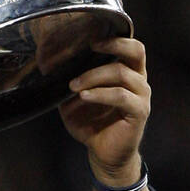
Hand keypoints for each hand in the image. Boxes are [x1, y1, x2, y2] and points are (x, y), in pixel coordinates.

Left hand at [58, 36, 150, 184]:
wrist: (103, 153)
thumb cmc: (91, 123)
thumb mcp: (75, 99)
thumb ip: (70, 81)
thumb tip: (48, 63)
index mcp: (128, 73)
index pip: (131, 46)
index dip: (115, 38)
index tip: (91, 37)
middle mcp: (139, 81)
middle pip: (136, 51)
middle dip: (113, 45)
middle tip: (90, 47)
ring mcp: (141, 96)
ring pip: (122, 74)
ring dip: (94, 76)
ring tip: (74, 85)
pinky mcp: (139, 112)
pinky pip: (121, 96)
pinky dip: (100, 93)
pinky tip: (84, 95)